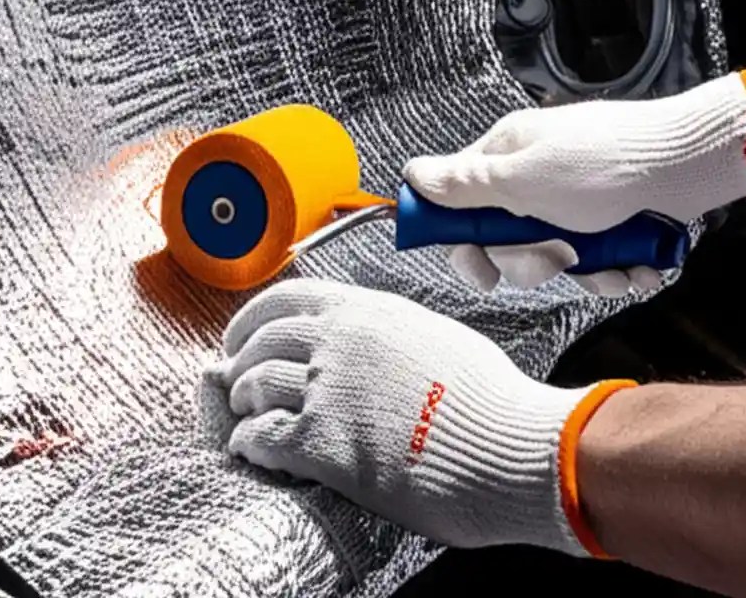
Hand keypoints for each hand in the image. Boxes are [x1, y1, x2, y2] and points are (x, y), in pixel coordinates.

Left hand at [207, 278, 628, 553]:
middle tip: (234, 378)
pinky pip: (262, 435)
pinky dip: (249, 441)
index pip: (286, 297)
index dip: (252, 317)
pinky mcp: (324, 443)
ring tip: (248, 416)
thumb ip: (391, 332)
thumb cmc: (490, 398)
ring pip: (254, 384)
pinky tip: (252, 448)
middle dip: (240, 360)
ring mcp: (327, 389)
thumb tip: (372, 341)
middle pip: (261, 341)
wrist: (511, 447)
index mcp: (367, 311)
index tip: (241, 334)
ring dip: (245, 402)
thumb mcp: (437, 336)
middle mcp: (339, 341)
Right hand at [403, 72, 745, 295]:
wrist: (694, 163)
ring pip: (557, 258)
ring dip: (585, 271)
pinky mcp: (613, 221)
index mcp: (509, 156)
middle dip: (535, 262)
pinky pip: (599, 261)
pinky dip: (617, 269)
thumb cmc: (612, 163)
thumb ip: (466, 185)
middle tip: (557, 253)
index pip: (460, 207)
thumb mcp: (525, 179)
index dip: (465, 244)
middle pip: (508, 242)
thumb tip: (413, 175)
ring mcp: (577, 202)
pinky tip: (634, 261)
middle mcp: (538, 178)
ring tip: (610, 259)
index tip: (481, 270)